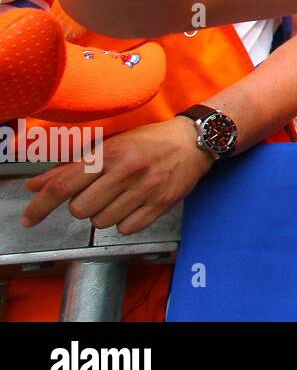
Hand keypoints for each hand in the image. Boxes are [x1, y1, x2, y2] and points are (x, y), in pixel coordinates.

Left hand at [21, 117, 213, 234]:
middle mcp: (126, 171)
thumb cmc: (149, 141)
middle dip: (82, 205)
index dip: (40, 206)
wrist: (193, 142)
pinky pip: (126, 228)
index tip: (29, 219)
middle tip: (97, 193)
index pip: (63, 185)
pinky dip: (124, 222)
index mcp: (110, 153)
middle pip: (80, 209)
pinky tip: (133, 205)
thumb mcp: (110, 145)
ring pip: (101, 222)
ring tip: (118, 197)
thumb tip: (35, 185)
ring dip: (103, 214)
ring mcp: (145, 189)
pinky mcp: (161, 204)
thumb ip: (71, 166)